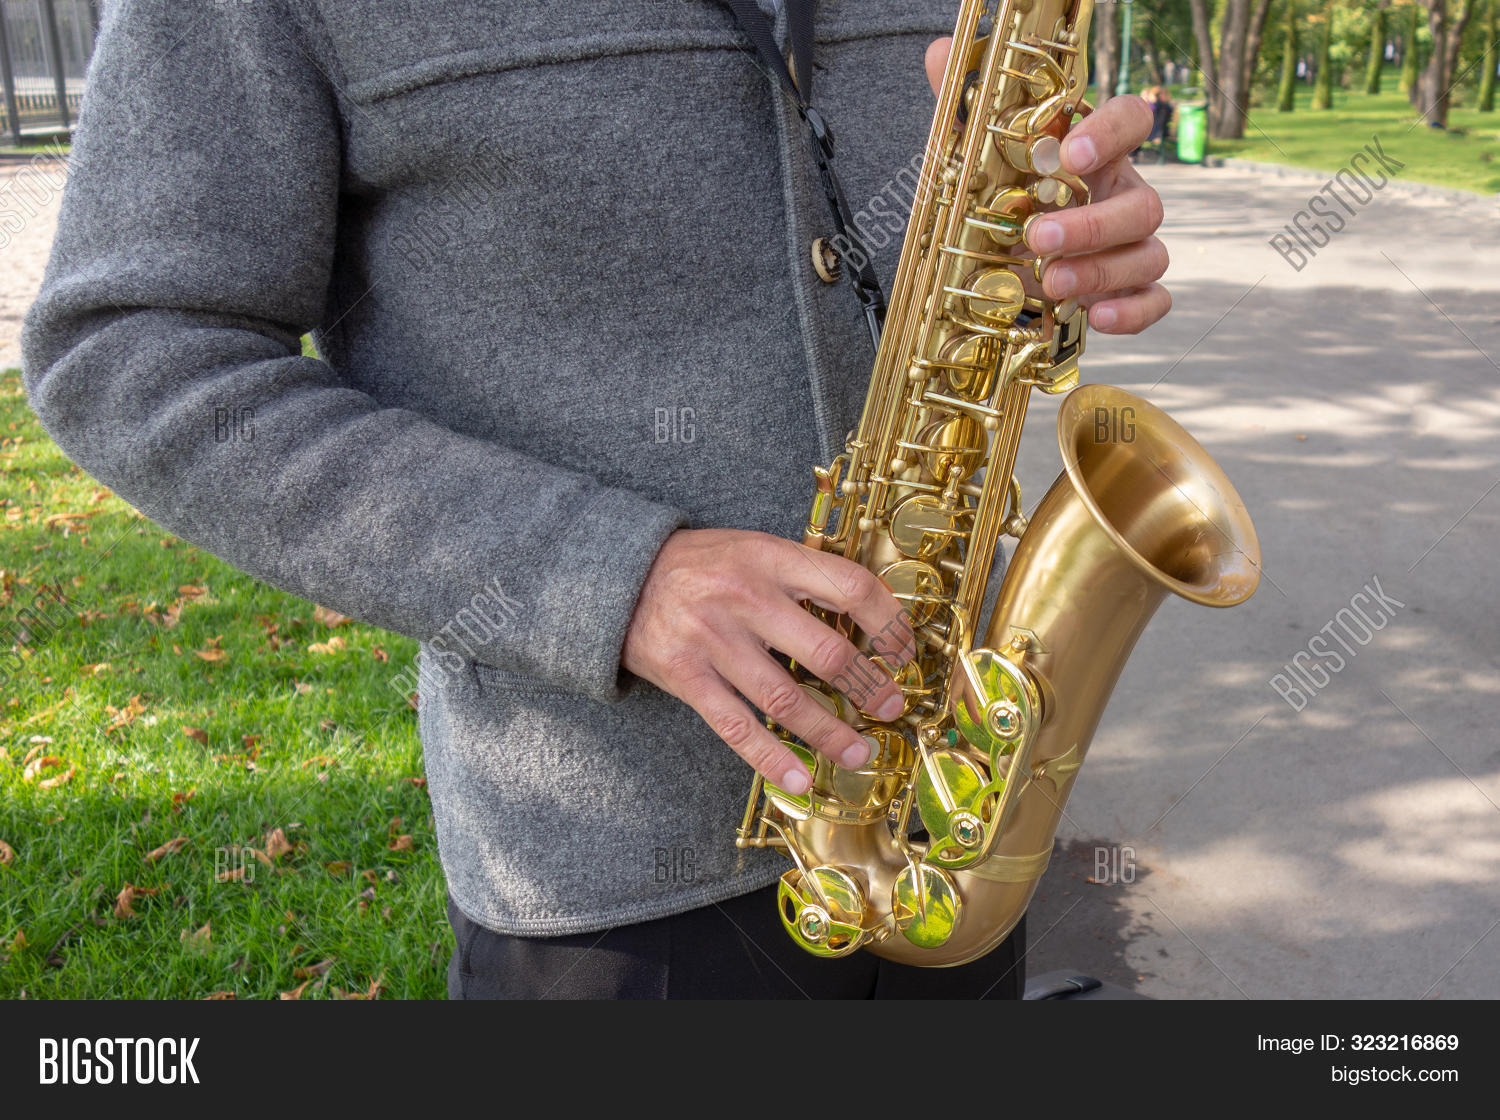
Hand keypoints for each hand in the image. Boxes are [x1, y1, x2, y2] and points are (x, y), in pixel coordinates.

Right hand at [623, 529, 916, 793]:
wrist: (617, 577)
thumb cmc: (699, 564)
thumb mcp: (752, 547)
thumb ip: (801, 573)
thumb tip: (867, 615)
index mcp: (771, 557)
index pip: (850, 587)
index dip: (889, 622)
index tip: (903, 650)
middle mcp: (746, 597)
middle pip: (826, 651)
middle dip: (869, 687)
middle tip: (892, 708)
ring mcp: (714, 640)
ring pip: (786, 698)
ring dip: (830, 733)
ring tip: (858, 752)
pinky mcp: (686, 677)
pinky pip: (736, 726)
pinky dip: (770, 758)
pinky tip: (800, 780)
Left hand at [925, 40, 1170, 333]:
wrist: (1003, 265)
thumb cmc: (1004, 202)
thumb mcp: (979, 158)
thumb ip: (966, 110)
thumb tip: (938, 53)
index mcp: (1094, 154)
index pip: (1131, 121)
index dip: (1110, 134)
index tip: (1070, 154)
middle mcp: (1122, 196)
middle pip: (1143, 203)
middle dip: (1091, 225)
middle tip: (1037, 239)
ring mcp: (1132, 245)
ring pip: (1150, 254)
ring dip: (1101, 270)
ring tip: (1049, 283)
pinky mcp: (1130, 291)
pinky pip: (1155, 301)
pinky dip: (1133, 312)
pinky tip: (1096, 316)